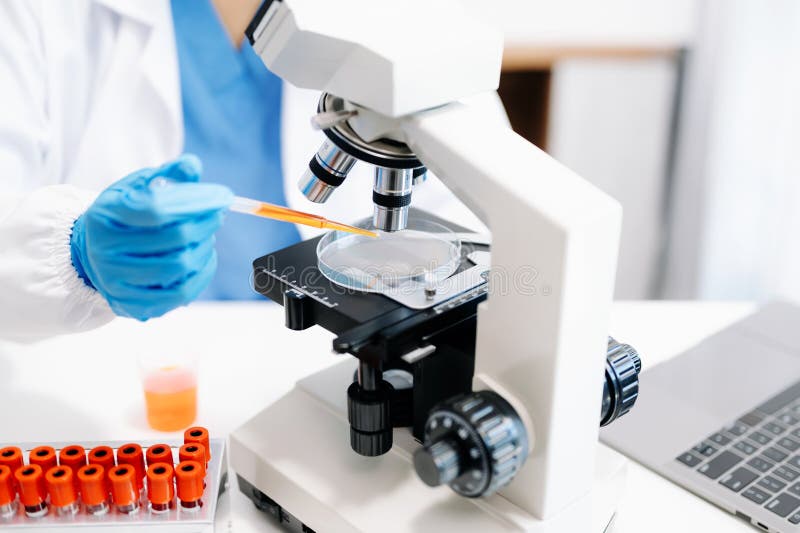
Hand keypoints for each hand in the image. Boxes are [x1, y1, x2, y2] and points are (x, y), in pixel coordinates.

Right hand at [70, 155, 232, 319]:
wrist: (92, 252)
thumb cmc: (123, 214)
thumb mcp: (137, 187)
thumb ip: (168, 175)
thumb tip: (193, 167)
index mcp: (105, 216)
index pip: (157, 209)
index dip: (196, 202)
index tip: (220, 198)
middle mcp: (106, 251)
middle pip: (175, 239)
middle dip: (206, 225)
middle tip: (216, 216)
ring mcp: (117, 281)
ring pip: (181, 266)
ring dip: (205, 248)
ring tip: (208, 236)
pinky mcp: (132, 304)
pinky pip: (181, 293)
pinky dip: (202, 274)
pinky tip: (204, 258)